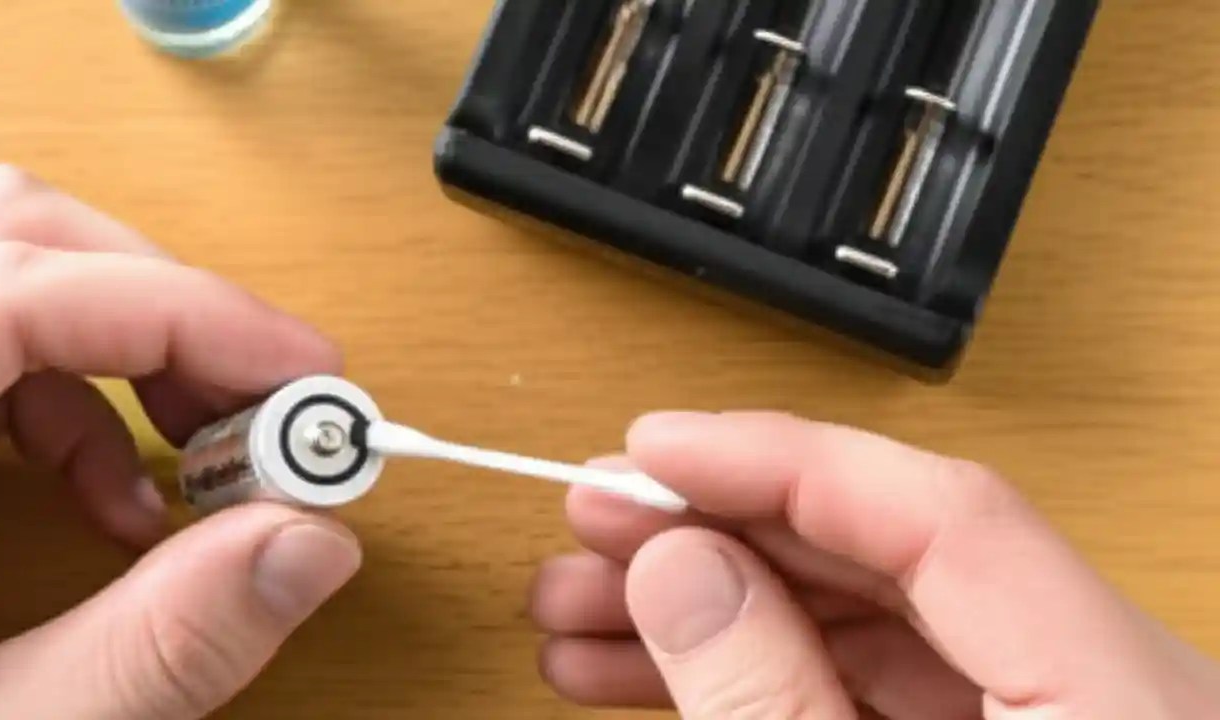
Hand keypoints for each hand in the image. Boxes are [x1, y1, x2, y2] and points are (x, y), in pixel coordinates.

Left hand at [0, 165, 361, 718]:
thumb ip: (160, 647)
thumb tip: (308, 545)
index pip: (8, 291)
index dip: (179, 310)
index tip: (301, 374)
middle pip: (6, 239)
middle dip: (162, 311)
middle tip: (259, 410)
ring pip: (5, 285)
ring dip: (131, 359)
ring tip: (200, 473)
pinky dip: (84, 417)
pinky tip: (120, 513)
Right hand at [531, 412, 1219, 717]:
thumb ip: (768, 700)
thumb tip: (674, 566)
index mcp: (1118, 698)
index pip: (940, 508)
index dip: (778, 454)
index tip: (653, 447)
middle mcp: (1104, 691)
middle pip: (887, 551)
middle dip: (714, 534)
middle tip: (589, 522)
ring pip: (858, 620)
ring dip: (710, 610)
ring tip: (576, 614)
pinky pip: (865, 685)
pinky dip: (753, 673)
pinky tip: (643, 673)